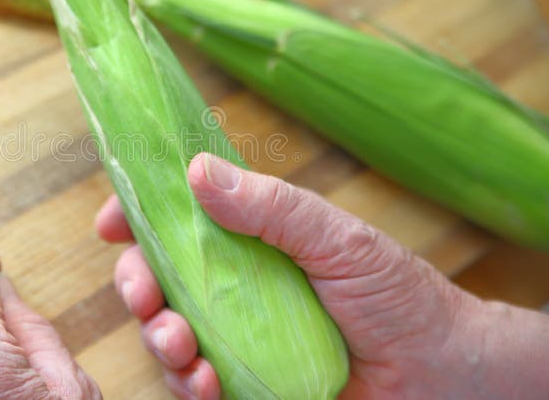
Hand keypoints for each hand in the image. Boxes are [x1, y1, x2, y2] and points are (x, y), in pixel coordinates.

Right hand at [96, 153, 548, 398]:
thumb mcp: (335, 237)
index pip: (178, 220)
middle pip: (159, 277)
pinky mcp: (245, 384)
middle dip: (135, 283)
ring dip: (157, 337)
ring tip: (179, 342)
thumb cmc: (394, 293)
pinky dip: (188, 384)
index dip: (137, 217)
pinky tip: (206, 382)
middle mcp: (234, 285)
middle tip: (142, 292)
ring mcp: (236, 336)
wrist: (439, 372)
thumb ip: (270, 206)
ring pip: (167, 332)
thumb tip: (195, 170)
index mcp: (249, 239)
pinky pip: (194, 385)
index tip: (110, 223)